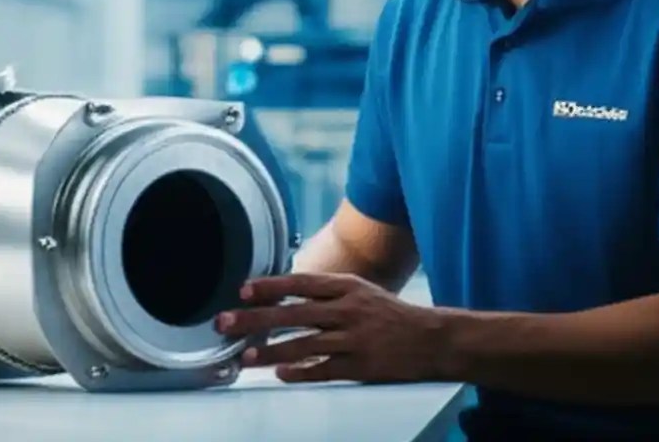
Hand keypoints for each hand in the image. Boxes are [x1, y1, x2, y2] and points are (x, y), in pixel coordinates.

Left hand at [215, 273, 454, 383]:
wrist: (431, 339)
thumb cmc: (391, 314)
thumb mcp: (361, 292)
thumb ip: (326, 293)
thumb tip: (285, 296)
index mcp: (347, 287)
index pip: (301, 283)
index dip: (270, 287)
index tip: (244, 290)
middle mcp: (347, 310)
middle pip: (293, 314)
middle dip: (256, 319)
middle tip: (227, 323)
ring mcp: (354, 339)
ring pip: (304, 345)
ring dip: (270, 352)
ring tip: (246, 357)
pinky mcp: (360, 366)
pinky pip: (323, 369)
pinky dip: (300, 372)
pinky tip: (280, 374)